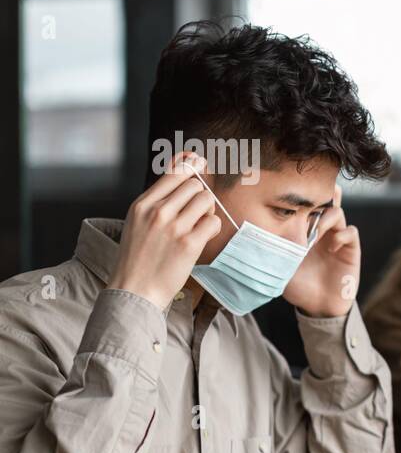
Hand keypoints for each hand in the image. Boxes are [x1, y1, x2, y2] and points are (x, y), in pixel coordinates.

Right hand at [108, 156, 221, 311]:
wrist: (135, 290)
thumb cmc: (139, 257)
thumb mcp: (138, 221)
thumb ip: (157, 198)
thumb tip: (181, 166)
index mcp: (142, 205)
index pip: (173, 173)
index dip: (191, 166)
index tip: (199, 162)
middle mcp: (157, 211)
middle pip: (194, 185)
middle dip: (200, 196)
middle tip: (195, 213)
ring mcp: (173, 227)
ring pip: (206, 199)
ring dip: (207, 210)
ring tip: (197, 225)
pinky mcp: (189, 243)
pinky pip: (214, 221)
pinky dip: (212, 228)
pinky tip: (202, 237)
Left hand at [283, 186, 360, 317]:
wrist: (318, 305)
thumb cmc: (298, 286)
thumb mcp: (280, 266)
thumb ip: (274, 248)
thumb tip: (254, 235)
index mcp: (302, 231)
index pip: (303, 206)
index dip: (298, 199)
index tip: (287, 201)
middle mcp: (320, 230)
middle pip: (323, 201)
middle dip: (317, 197)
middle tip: (307, 203)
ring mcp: (336, 237)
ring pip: (337, 212)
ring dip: (326, 218)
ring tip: (316, 233)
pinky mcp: (350, 248)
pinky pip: (351, 231)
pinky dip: (342, 235)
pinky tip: (332, 248)